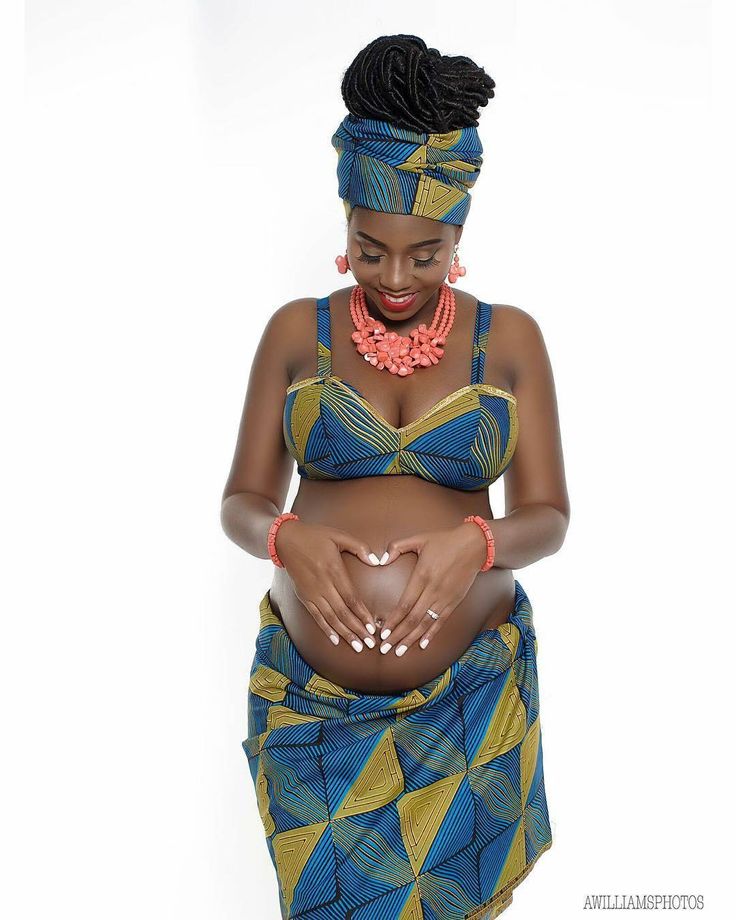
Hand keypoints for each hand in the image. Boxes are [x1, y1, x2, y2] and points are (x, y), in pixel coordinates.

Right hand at [275, 520, 379, 651]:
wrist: (286, 540)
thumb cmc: (315, 536)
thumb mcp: (338, 535)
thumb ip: (359, 547)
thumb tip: (377, 561)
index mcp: (333, 570)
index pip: (351, 598)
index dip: (362, 614)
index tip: (373, 627)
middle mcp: (322, 584)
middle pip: (342, 612)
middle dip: (357, 630)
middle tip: (370, 644)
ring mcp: (312, 592)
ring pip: (330, 618)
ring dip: (344, 634)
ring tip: (357, 646)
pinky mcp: (303, 596)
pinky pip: (316, 616)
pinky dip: (326, 629)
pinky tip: (335, 640)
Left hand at [376, 522, 487, 655]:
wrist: (474, 545)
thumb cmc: (445, 541)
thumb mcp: (419, 538)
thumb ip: (397, 547)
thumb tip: (381, 559)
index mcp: (422, 576)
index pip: (404, 605)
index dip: (393, 621)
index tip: (382, 633)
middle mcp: (433, 590)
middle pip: (413, 619)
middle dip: (398, 635)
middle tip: (385, 648)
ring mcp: (445, 598)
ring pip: (426, 623)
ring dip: (411, 639)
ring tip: (399, 652)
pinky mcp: (455, 601)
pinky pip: (441, 621)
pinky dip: (431, 634)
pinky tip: (422, 645)